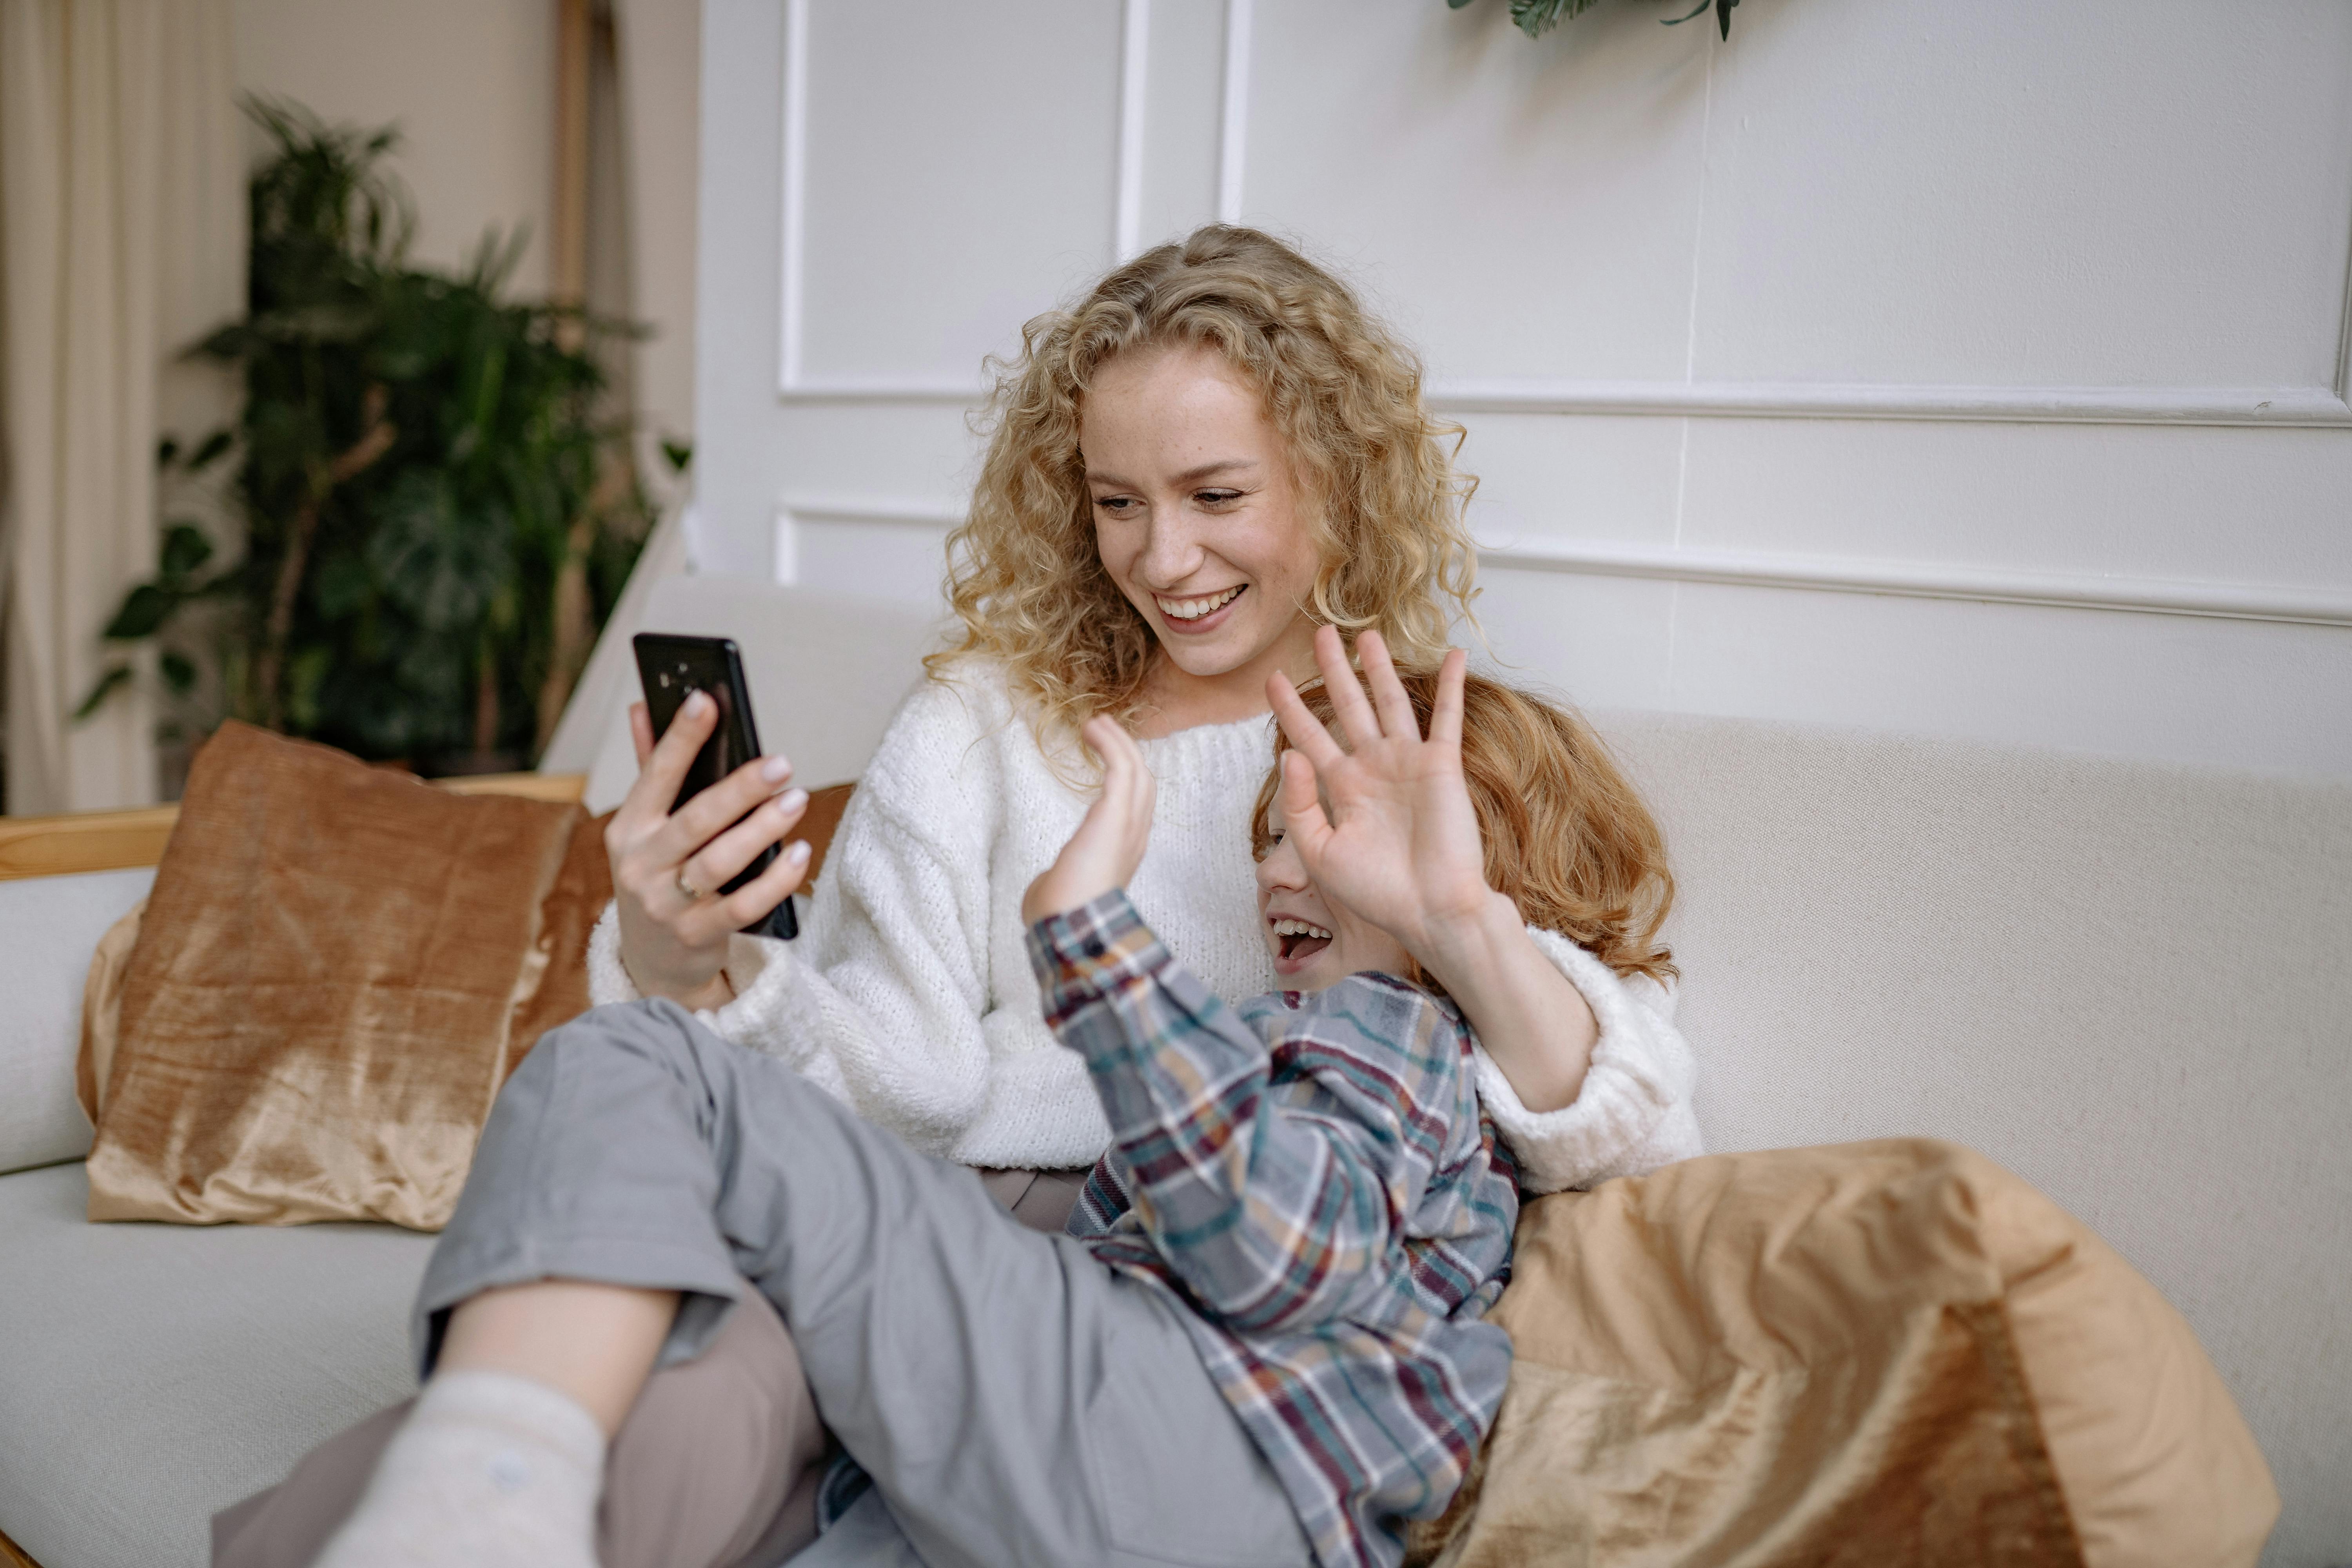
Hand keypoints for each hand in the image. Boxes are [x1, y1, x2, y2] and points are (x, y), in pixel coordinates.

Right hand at [606, 691, 813, 1008]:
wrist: (653, 960)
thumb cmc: (660, 876)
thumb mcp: (645, 828)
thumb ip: (651, 770)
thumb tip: (642, 706)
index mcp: (628, 828)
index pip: (655, 775)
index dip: (679, 738)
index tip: (705, 700)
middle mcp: (640, 864)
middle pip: (696, 820)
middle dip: (740, 789)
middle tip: (781, 763)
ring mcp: (665, 904)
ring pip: (719, 862)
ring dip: (762, 829)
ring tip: (798, 799)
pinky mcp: (696, 935)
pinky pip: (742, 906)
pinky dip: (775, 881)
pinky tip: (800, 854)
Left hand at [1021, 715, 1156, 924]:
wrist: (1071, 929)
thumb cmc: (1061, 918)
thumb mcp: (1062, 892)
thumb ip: (1063, 880)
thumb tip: (1049, 883)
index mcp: (1122, 854)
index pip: (1133, 808)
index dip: (1123, 781)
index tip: (1103, 762)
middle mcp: (1133, 837)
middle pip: (1142, 784)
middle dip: (1126, 754)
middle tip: (1104, 730)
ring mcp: (1128, 825)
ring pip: (1135, 771)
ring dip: (1118, 743)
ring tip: (1098, 722)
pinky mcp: (1115, 814)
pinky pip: (1121, 769)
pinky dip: (1111, 744)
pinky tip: (1093, 728)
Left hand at [1266, 627, 1497, 960]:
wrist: (1429, 911)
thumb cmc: (1376, 892)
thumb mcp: (1319, 852)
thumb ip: (1298, 804)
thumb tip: (1288, 753)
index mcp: (1342, 788)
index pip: (1309, 736)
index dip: (1290, 708)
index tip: (1270, 679)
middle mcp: (1373, 768)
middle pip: (1348, 707)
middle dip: (1335, 671)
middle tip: (1321, 634)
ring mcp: (1408, 764)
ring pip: (1390, 702)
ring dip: (1380, 668)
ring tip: (1366, 635)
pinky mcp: (1442, 766)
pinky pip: (1446, 718)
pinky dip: (1450, 686)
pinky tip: (1452, 656)